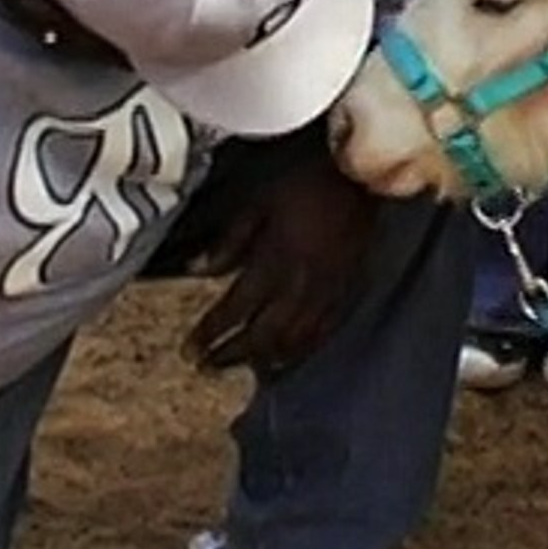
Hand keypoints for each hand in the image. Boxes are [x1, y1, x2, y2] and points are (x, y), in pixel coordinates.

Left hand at [182, 133, 381, 376]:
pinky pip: (323, 333)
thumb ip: (229, 241)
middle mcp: (300, 287)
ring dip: (264, 360)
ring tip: (244, 368)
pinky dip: (302, 350)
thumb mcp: (258, 203)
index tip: (189, 350)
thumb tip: (196, 268)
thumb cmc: (305, 185)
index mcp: (274, 263)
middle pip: (261, 336)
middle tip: (206, 366)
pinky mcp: (346, 293)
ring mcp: (326, 294)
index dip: (209, 334)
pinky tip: (289, 357)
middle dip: (231, 355)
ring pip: (293, 341)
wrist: (359, 180)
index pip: (235, 310)